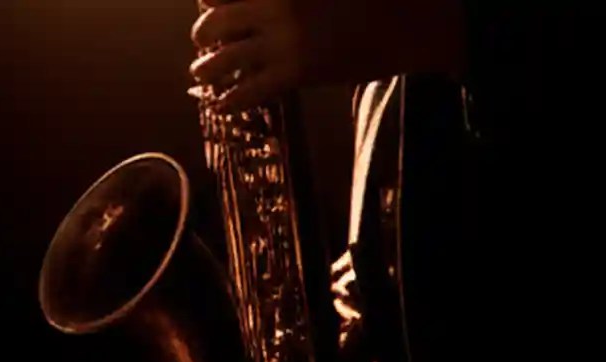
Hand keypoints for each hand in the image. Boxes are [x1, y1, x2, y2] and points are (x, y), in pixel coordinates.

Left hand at [189, 0, 465, 111]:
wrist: (402, 23)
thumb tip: (246, 5)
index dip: (209, 0)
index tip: (209, 6)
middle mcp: (273, 6)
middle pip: (213, 22)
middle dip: (202, 35)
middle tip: (204, 44)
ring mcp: (284, 40)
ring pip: (223, 59)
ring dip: (207, 69)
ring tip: (204, 74)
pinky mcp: (296, 72)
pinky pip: (250, 90)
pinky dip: (230, 101)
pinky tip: (223, 106)